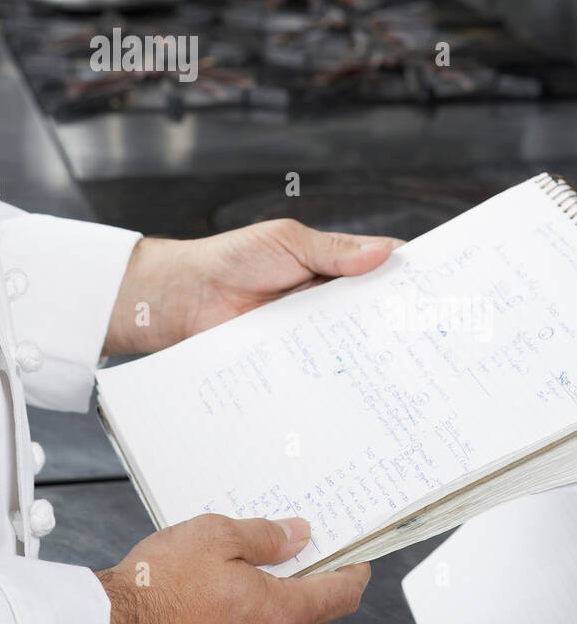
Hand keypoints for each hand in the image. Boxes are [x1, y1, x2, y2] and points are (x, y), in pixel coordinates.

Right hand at [95, 513, 369, 623]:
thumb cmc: (156, 588)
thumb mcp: (215, 535)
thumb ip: (264, 536)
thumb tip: (296, 536)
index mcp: (278, 614)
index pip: (339, 596)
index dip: (352, 572)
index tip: (355, 561)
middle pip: (311, 620)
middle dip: (308, 589)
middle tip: (291, 560)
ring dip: (270, 614)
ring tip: (237, 582)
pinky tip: (213, 613)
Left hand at [105, 220, 402, 356]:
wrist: (186, 297)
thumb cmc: (233, 259)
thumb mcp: (287, 242)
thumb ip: (333, 251)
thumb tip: (384, 253)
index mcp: (331, 265)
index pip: (379, 270)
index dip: (406, 278)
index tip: (438, 291)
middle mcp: (327, 301)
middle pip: (374, 312)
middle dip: (398, 321)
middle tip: (429, 335)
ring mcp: (313, 332)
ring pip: (354, 343)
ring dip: (372, 351)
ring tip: (403, 363)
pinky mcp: (296, 360)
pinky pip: (324, 368)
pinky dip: (341, 373)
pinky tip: (359, 381)